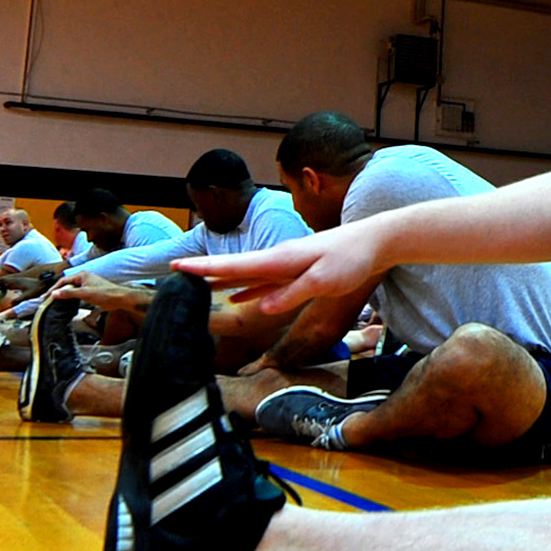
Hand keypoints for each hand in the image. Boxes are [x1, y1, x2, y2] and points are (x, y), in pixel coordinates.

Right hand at [178, 225, 383, 316]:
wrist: (376, 241)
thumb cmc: (352, 259)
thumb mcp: (323, 282)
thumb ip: (291, 294)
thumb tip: (260, 308)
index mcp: (280, 260)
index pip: (234, 265)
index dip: (204, 268)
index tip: (177, 266)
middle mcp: (277, 260)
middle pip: (232, 267)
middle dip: (203, 270)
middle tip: (173, 272)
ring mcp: (286, 266)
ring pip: (245, 274)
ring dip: (221, 279)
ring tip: (195, 284)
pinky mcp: (296, 272)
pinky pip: (262, 282)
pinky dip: (245, 288)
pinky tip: (236, 296)